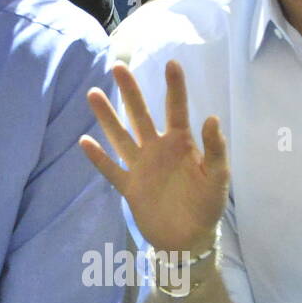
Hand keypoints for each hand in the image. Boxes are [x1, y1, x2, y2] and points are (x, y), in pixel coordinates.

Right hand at [80, 59, 228, 254]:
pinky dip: (99, 158)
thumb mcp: (217, 179)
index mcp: (181, 144)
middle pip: (140, 115)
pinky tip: (84, 141)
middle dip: (130, 92)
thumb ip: (215, 150)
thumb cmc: (207, 206)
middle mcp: (157, 149)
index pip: (176, 109)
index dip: (174, 87)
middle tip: (117, 66)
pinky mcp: (130, 187)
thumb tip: (212, 119)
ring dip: (107, 117)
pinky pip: (112, 170)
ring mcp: (141, 167)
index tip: (171, 63)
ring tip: (93, 94)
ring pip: (121, 137)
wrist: (189, 239)